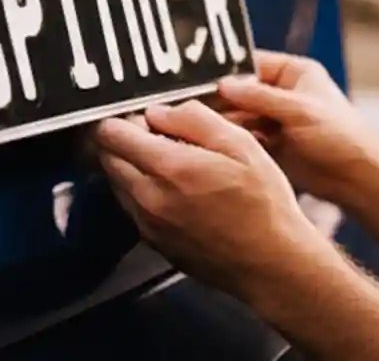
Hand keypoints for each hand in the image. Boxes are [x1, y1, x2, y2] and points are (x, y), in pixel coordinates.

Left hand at [92, 101, 329, 302]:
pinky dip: (142, 193)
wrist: (272, 265)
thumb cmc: (263, 204)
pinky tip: (175, 192)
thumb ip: (194, 120)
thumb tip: (158, 113)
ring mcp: (148, 224)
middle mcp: (149, 198)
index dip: (122, 118)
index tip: (141, 117)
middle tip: (155, 137)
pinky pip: (132, 207)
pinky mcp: (154, 243)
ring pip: (117, 183)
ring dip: (131, 167)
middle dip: (122, 141)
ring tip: (170, 164)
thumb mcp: (241, 145)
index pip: (112, 134)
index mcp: (169, 168)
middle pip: (107, 158)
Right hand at [217, 51, 378, 204]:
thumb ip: (260, 96)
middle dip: (223, 100)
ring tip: (206, 127)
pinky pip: (245, 136)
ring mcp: (276, 118)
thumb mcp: (298, 110)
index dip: (229, 72)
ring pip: (241, 114)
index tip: (202, 81)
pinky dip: (235, 139)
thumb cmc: (340, 138)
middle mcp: (283, 93)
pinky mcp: (272, 143)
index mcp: (295, 73)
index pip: (252, 63)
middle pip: (242, 90)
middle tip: (197, 107)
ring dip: (227, 122)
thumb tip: (224, 85)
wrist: (356, 179)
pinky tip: (221, 143)